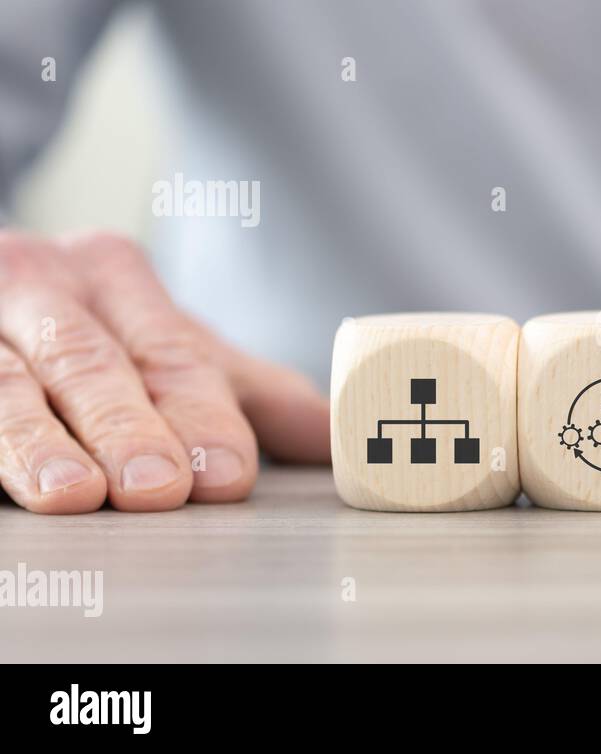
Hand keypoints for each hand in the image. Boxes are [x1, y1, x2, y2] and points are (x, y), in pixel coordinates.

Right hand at [0, 231, 329, 513]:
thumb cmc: (92, 330)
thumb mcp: (171, 350)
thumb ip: (253, 395)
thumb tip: (345, 436)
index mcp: (114, 275)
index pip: (169, 352)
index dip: (200, 416)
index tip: (227, 474)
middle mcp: (41, 284)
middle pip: (90, 363)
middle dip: (126, 427)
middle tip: (158, 488)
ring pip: (5, 383)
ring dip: (36, 442)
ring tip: (72, 495)